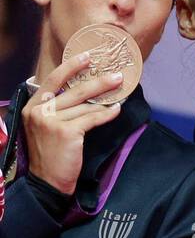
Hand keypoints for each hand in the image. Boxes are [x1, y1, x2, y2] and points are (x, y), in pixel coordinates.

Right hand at [22, 53, 124, 193]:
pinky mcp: (66, 132)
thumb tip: (84, 91)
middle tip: (118, 76)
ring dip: (105, 101)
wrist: (47, 181)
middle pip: (74, 90)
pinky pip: (92, 118)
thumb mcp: (46, 126)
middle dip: (99, 82)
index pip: (52, 80)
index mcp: (32, 106)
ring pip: (86, 106)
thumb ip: (57, 108)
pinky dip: (106, 114)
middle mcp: (38, 111)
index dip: (71, 67)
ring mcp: (51, 121)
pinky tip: (116, 111)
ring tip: (120, 96)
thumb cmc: (51, 153)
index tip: (87, 57)